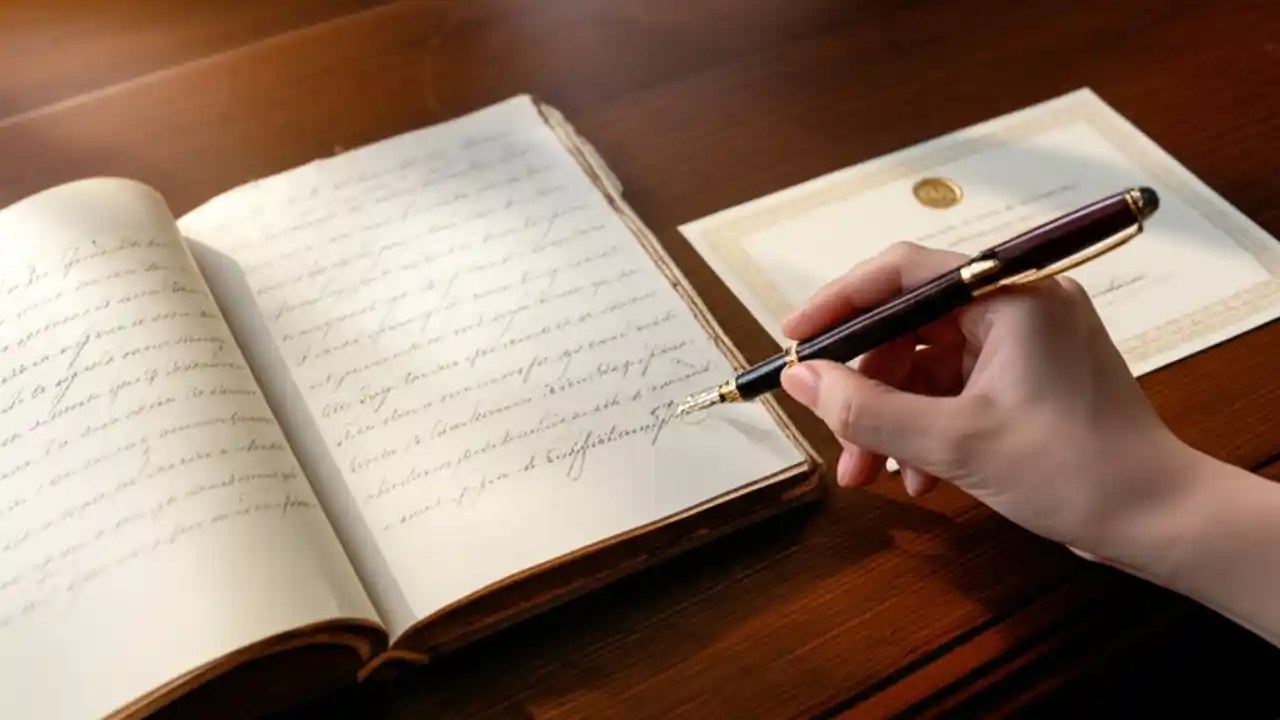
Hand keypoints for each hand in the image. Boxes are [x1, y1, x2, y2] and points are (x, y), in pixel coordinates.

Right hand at [778, 242, 1199, 561]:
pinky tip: (919, 477)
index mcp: (1010, 296)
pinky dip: (926, 428)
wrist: (1157, 520)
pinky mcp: (1027, 377)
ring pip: (925, 364)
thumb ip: (867, 409)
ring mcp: (1025, 342)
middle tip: (837, 436)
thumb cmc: (1075, 470)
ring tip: (871, 474)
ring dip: (891, 418)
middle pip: (908, 327)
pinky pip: (953, 388)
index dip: (838, 303)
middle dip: (866, 387)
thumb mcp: (954, 442)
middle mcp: (1018, 305)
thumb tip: (802, 380)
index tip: (794, 338)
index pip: (902, 273)